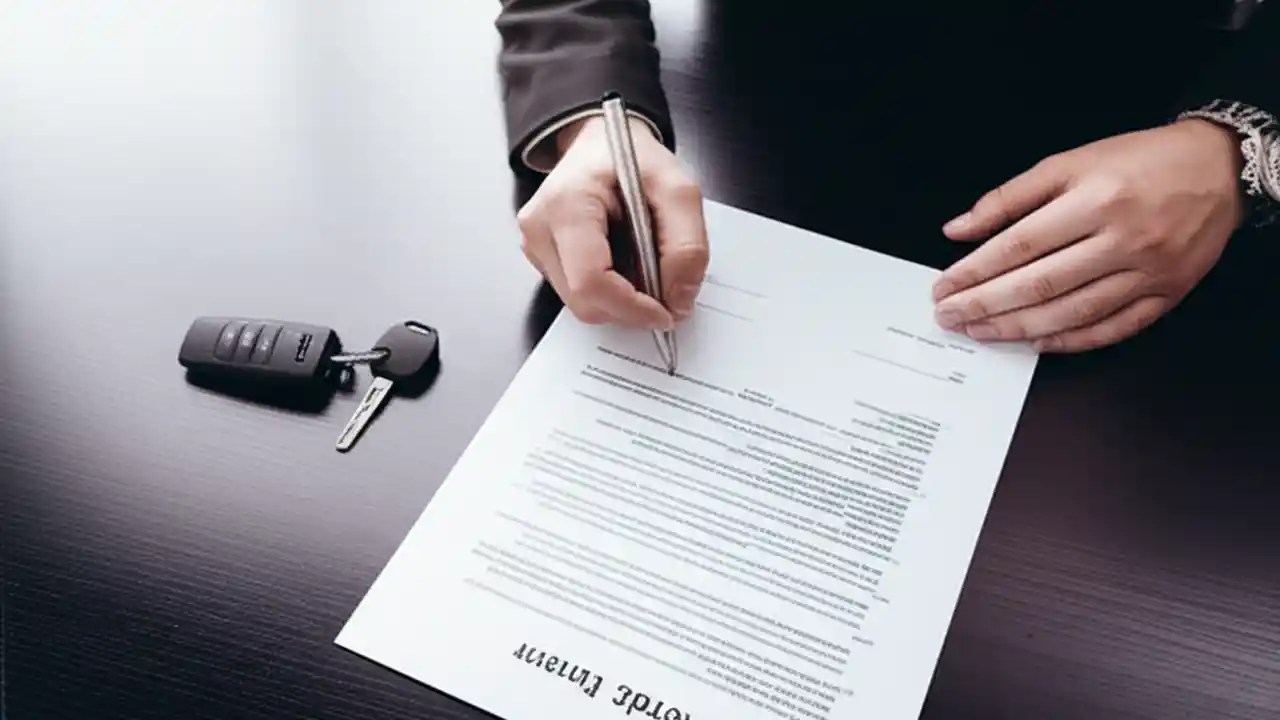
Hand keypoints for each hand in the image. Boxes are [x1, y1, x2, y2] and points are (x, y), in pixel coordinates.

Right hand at [517, 115, 708, 328]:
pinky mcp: (542, 258)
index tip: (666, 312)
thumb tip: (680, 298)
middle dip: (630, 305)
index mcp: (567, 204)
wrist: (600, 141)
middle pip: (585, 302)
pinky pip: (579, 294)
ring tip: (641, 260)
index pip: (591, 282)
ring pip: (583, 304)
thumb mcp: (678, 187)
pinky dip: (610, 289)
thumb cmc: (631, 157)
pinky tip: (623, 260)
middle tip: (663, 283)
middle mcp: (540, 228)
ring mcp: (535, 246)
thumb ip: (687, 244)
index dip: (632, 307)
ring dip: (621, 297)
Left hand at [932, 119, 1244, 351]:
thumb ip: (1009, 198)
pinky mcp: (1167, 295)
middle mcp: (1123, 239)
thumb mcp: (1069, 162)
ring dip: (1018, 328)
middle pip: (1040, 284)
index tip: (943, 286)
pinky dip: (1069, 340)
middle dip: (986, 305)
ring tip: (980, 331)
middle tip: (949, 317)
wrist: (1218, 168)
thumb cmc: (1138, 161)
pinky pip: (1111, 329)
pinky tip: (1034, 342)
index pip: (1019, 245)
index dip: (975, 271)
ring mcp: (1148, 272)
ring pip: (1072, 313)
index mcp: (1095, 199)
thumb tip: (958, 230)